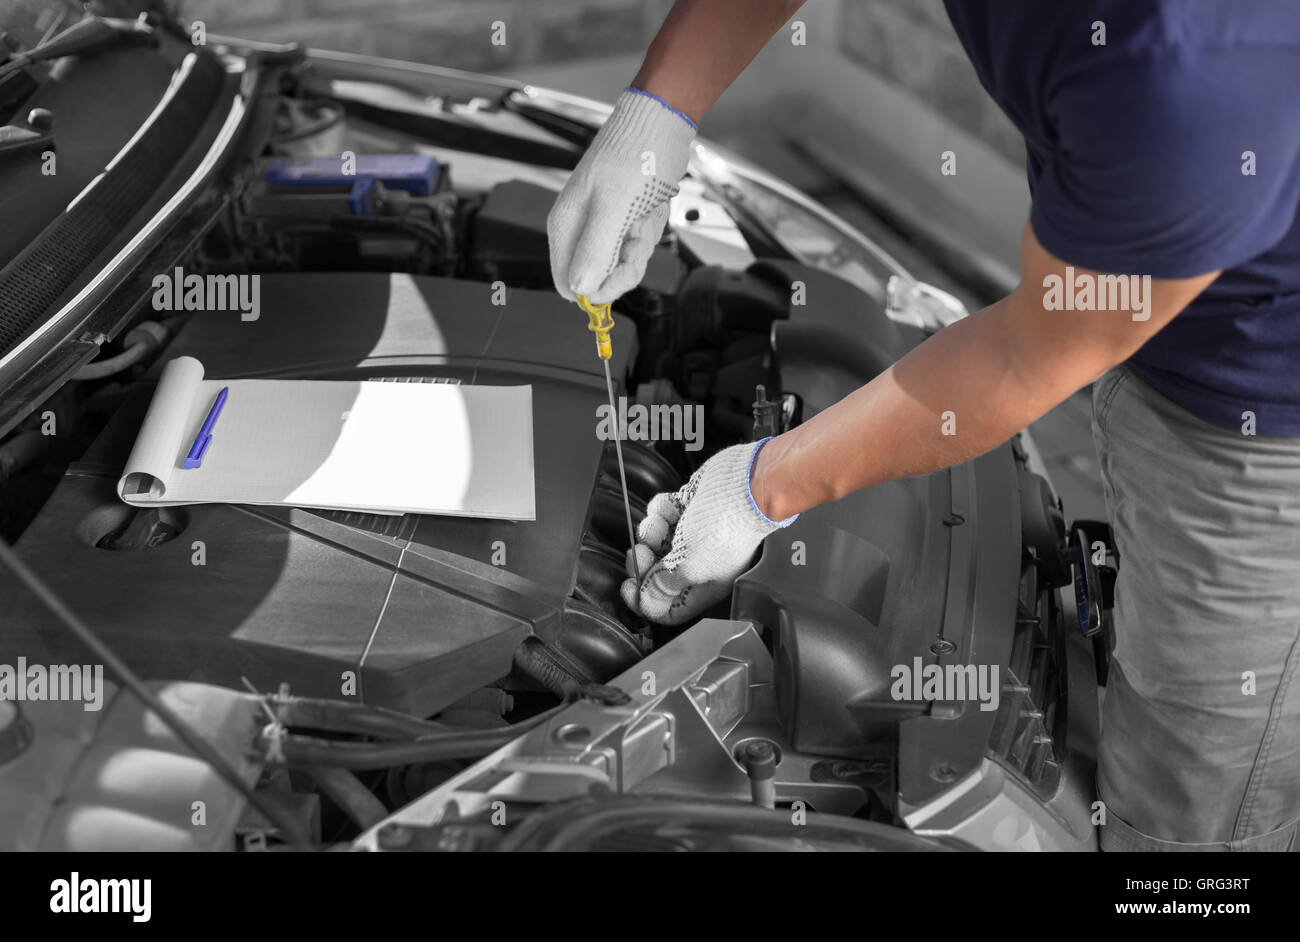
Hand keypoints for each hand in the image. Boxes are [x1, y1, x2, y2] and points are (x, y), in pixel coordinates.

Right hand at [547, 88, 695, 304]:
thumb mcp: (616, 206)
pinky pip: (637, 245)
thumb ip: (595, 250)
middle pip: (599, 278)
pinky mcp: (623, 220)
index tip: (621, 271)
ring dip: (642, 244)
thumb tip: (579, 289)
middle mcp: (580, 229)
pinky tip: (650, 209)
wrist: (661, 121)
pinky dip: (650, 230)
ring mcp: (603, 225)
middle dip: (627, 262)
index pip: (568, 283)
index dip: (597, 288)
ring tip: (644, 212)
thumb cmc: (636, 154)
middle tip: (637, 232)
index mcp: (566, 226)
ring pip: (623, 263)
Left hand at [621, 439, 796, 624]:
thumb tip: (647, 601)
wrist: (744, 484)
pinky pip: (664, 513)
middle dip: (644, 561)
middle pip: (658, 573)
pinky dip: (661, 509)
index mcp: (704, 584)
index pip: (670, 608)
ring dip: (651, 531)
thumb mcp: (689, 566)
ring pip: (657, 540)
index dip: (646, 600)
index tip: (630, 586)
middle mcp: (700, 562)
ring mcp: (694, 535)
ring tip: (660, 523)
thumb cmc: (728, 526)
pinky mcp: (691, 509)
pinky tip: (671, 506)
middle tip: (640, 552)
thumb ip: (663, 585)